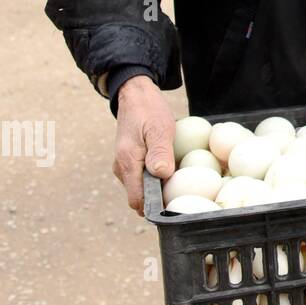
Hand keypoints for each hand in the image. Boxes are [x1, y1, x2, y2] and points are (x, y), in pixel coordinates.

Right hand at [112, 75, 175, 214]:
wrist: (136, 97)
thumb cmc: (149, 111)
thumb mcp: (159, 128)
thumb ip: (160, 152)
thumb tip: (162, 175)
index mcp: (127, 164)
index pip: (137, 200)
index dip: (156, 207)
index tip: (177, 205)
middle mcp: (122, 169)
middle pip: (140, 197)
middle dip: (160, 200)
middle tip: (184, 196)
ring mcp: (125, 166)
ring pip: (142, 188)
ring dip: (159, 189)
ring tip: (181, 184)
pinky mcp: (131, 161)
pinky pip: (144, 177)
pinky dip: (157, 178)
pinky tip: (173, 171)